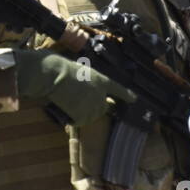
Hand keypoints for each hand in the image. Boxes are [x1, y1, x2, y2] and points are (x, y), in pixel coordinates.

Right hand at [14, 49, 134, 125]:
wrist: (54, 75)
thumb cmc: (60, 67)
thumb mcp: (78, 70)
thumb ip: (85, 82)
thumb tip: (80, 91)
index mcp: (101, 80)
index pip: (118, 89)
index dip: (127, 95)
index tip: (134, 99)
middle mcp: (101, 94)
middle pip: (102, 108)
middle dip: (93, 108)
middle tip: (78, 102)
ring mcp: (93, 105)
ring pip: (90, 116)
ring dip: (81, 113)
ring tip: (68, 103)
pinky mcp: (84, 115)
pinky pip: (78, 121)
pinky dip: (71, 119)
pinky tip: (65, 110)